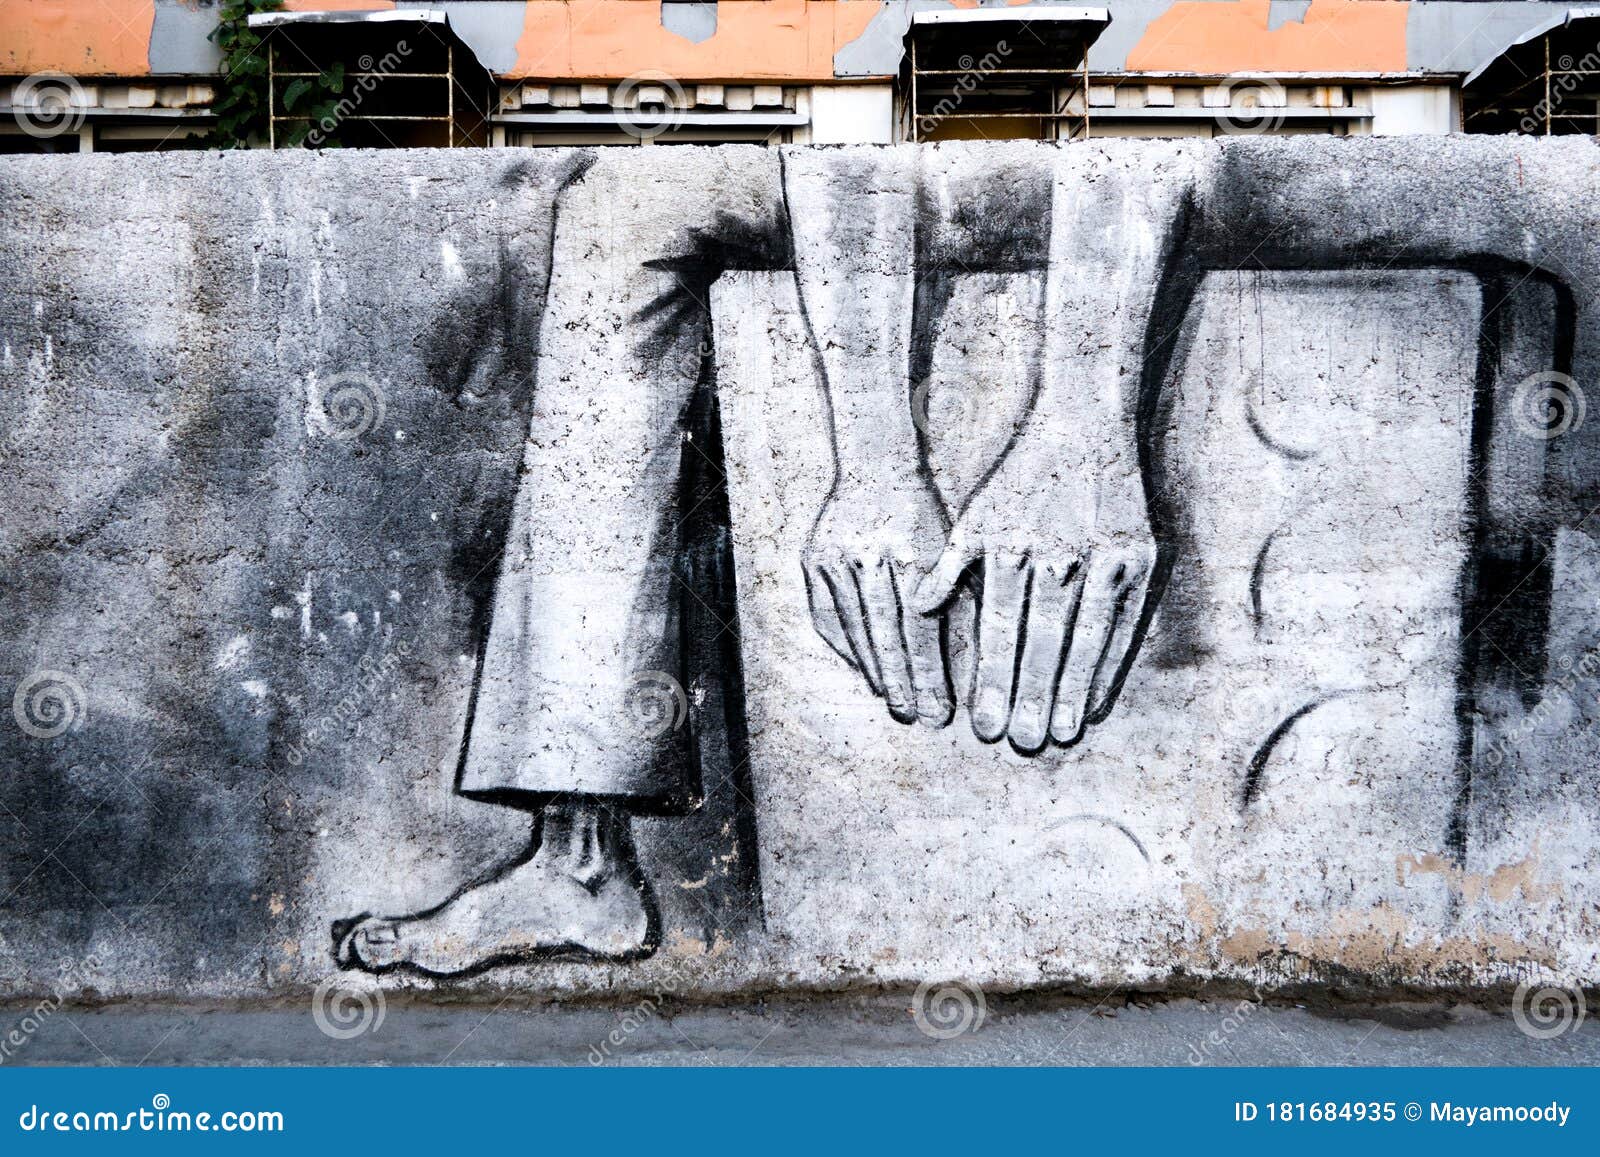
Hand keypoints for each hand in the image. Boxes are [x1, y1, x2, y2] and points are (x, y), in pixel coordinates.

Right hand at [803, 474, 953, 726]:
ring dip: (875, 672)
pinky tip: (864, 670)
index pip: (922, 628)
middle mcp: (869, 557)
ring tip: (893, 701)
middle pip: (886, 637)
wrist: (876, 462)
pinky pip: (825, 616)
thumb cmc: (927, 508)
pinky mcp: (812, 560)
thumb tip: (973, 663)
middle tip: (916, 718)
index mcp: (911, 551)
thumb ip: (959, 596)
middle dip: (904, 684)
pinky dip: (845, 647)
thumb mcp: (953, 543)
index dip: (931, 674)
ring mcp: (834, 559)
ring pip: (855, 630)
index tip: (941, 710)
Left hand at [916, 449, 1155, 752]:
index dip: (992, 680)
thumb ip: (947, 566)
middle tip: (1023, 743)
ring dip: (1073, 690)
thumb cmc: (1019, 479)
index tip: (983, 725)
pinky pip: (1124, 625)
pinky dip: (1110, 666)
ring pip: (1086, 639)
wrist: (1084, 424)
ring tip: (1061, 732)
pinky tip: (1096, 700)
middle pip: (1042, 642)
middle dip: (1031, 697)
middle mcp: (1057, 556)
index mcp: (1010, 548)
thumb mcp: (973, 515)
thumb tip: (919, 609)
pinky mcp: (1139, 559)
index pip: (998, 630)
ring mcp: (1103, 558)